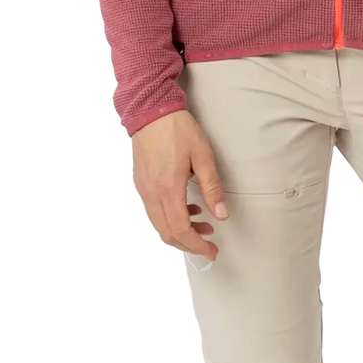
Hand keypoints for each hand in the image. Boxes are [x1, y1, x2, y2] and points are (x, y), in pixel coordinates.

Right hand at [129, 109, 228, 260]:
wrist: (151, 112)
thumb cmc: (176, 129)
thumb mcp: (203, 156)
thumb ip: (212, 188)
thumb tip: (221, 214)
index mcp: (168, 189)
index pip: (181, 230)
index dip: (197, 245)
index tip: (211, 250)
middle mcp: (152, 194)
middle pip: (167, 234)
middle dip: (188, 244)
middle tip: (208, 245)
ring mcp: (143, 190)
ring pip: (159, 225)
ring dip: (180, 232)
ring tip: (202, 225)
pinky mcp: (141, 184)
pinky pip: (154, 212)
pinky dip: (170, 219)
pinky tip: (187, 210)